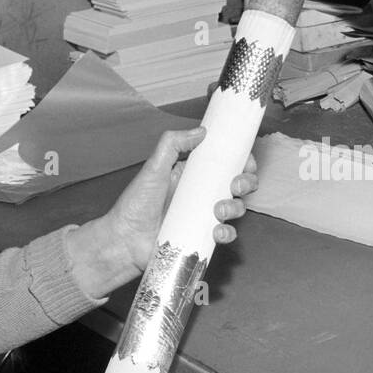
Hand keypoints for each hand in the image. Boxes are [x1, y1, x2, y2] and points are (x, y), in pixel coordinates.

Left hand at [64, 129, 258, 297]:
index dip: (241, 160)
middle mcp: (201, 193)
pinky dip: (228, 233)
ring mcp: (203, 215)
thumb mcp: (153, 167)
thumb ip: (173, 144)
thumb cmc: (135, 204)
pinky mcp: (202, 236)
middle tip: (235, 185)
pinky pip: (226, 234)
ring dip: (235, 207)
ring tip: (217, 211)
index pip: (225, 162)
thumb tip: (202, 131)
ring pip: (236, 208)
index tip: (246, 160)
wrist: (126, 241)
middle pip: (238, 184)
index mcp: (193, 173)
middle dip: (245, 182)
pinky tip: (217, 231)